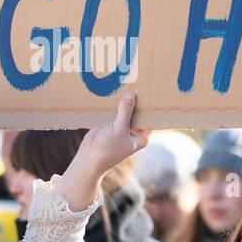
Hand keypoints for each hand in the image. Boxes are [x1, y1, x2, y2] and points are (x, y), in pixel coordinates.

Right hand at [56, 94, 149, 211]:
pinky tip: (114, 91)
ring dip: (124, 101)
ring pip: (125, 110)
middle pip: (138, 112)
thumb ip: (125, 112)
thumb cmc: (107, 150)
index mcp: (141, 136)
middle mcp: (133, 131)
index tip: (152, 92)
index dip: (151, 106)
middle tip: (140, 83)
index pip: (150, 118)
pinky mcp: (110, 123)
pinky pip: (114, 111)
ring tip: (128, 83)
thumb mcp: (119, 130)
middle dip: (137, 101)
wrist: (88, 158)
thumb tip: (131, 96)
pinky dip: (113, 104)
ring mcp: (121, 127)